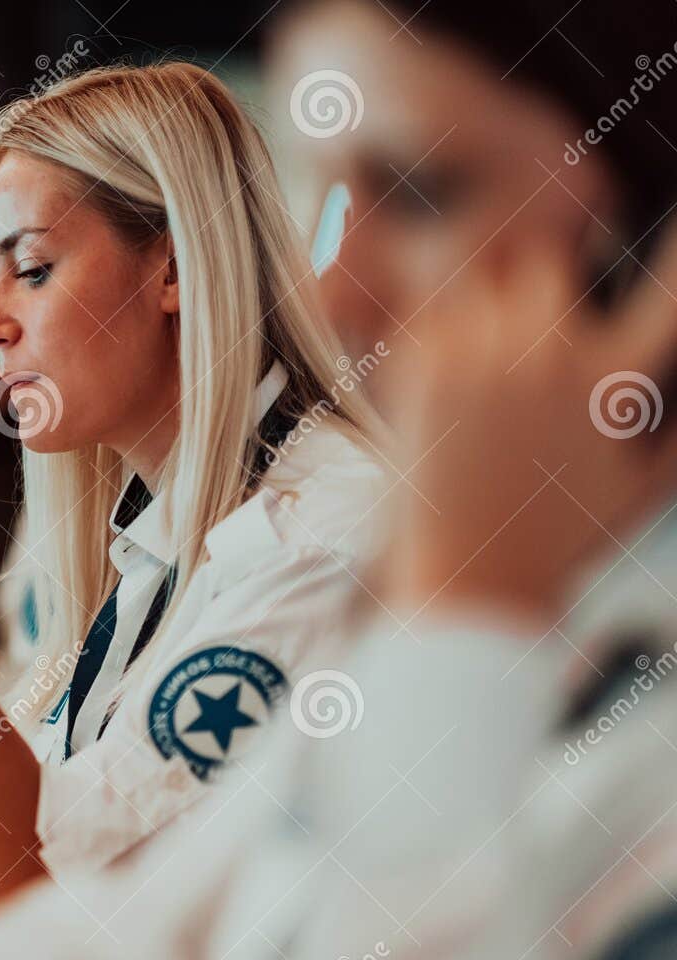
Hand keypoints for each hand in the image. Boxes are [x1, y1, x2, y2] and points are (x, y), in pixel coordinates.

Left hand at [376, 230, 676, 625]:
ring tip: (470, 369)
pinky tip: (433, 387)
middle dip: (531, 289)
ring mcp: (482, 358)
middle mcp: (552, 357)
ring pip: (474, 285)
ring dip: (475, 311)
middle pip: (541, 264)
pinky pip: (423, 320)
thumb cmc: (559, 544)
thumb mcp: (643, 490)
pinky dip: (427, 339)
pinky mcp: (422, 370)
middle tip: (512, 333)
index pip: (667, 297)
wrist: (471, 580)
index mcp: (613, 380)